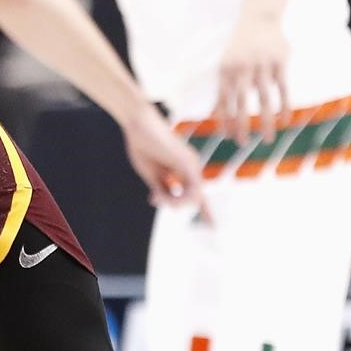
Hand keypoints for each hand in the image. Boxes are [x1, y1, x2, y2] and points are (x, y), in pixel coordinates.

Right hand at [120, 106, 209, 221]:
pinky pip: (192, 191)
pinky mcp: (187, 163)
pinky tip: (162, 195)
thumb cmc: (142, 146)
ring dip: (176, 204)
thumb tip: (168, 205)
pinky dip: (178, 199)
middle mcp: (192, 166)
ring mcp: (192, 164)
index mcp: (184, 168)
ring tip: (157, 197)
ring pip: (195, 198)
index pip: (197, 193)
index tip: (213, 225)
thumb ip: (162, 190)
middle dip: (176, 205)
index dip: (205, 210)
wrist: (137, 125)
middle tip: (154, 200)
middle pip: (194, 198)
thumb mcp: (152, 175)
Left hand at [215, 14, 291, 143]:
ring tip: (267, 139)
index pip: (223, 100)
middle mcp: (242, 68)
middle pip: (241, 102)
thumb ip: (222, 90)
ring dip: (266, 122)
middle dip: (241, 125)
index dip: (224, 119)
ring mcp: (262, 65)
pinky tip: (284, 122)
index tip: (228, 137)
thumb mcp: (226, 66)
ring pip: (264, 99)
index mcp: (225, 70)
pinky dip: (284, 107)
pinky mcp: (280, 63)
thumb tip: (213, 116)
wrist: (259, 19)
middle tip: (242, 144)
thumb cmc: (240, 49)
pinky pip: (283, 90)